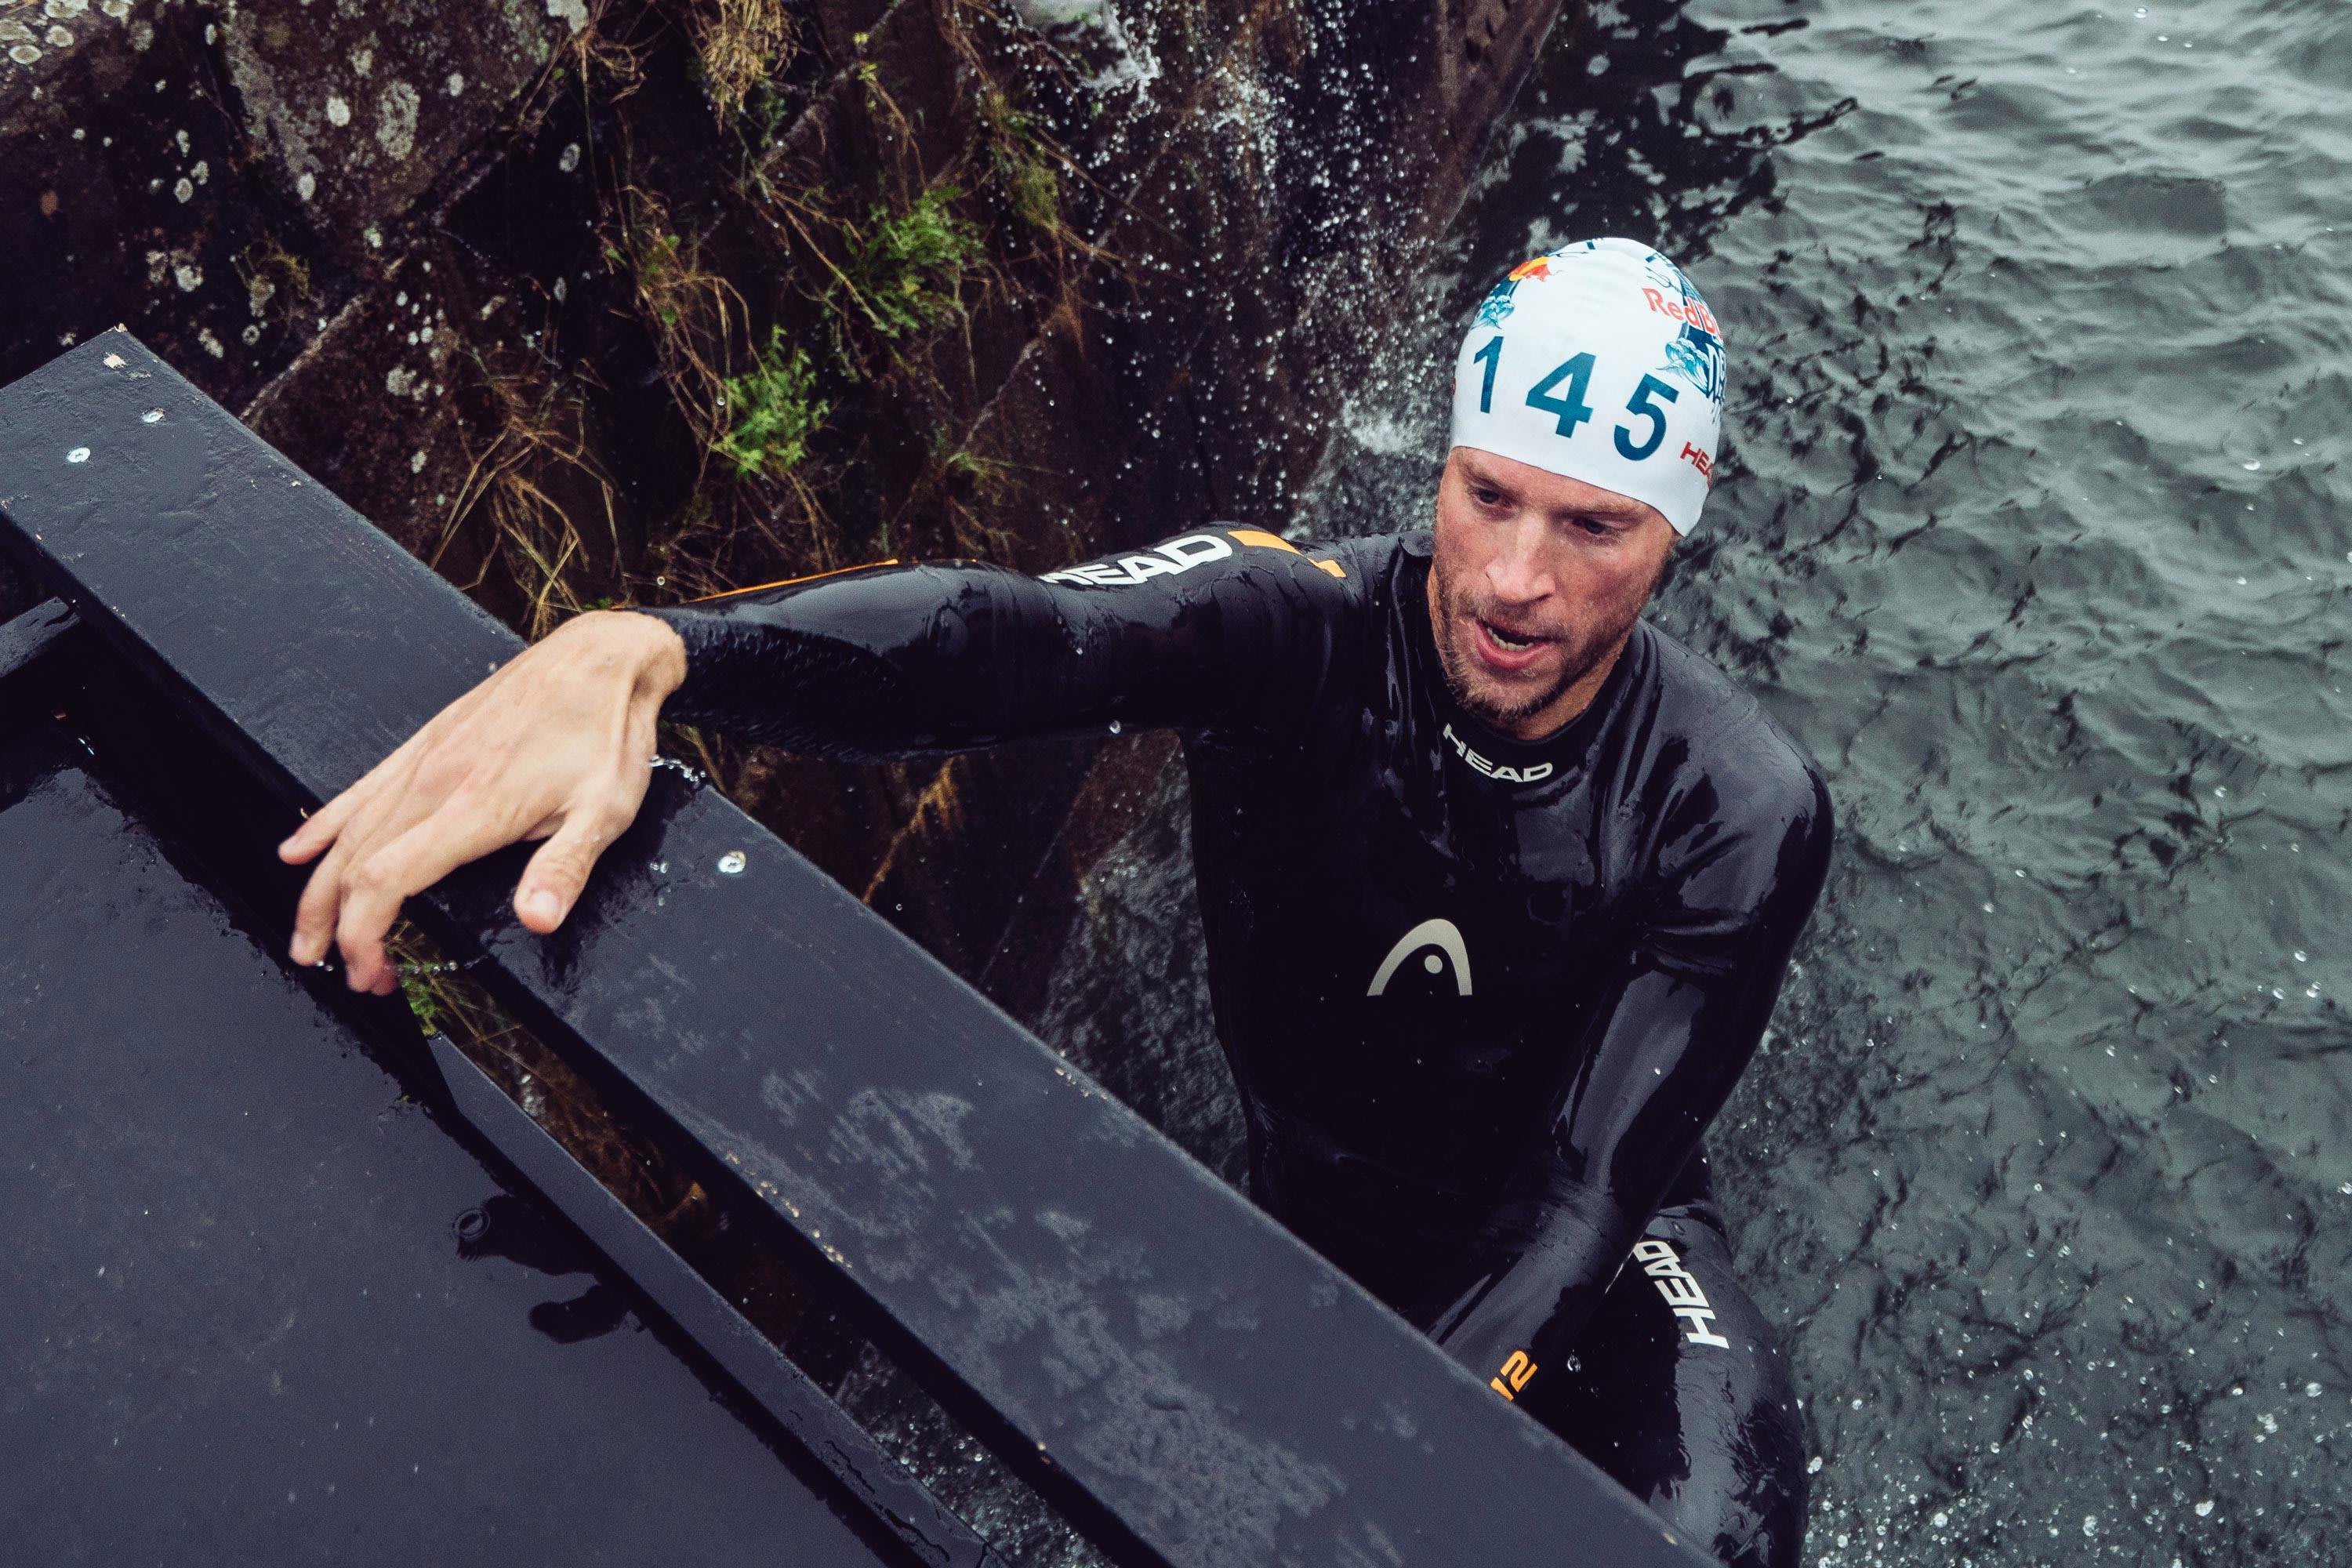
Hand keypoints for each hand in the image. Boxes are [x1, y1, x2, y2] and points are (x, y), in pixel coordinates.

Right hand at [279, 609, 688, 993]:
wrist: (602, 656)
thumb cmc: (606, 732)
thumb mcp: (605, 811)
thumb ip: (564, 869)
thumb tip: (538, 920)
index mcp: (472, 807)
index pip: (384, 880)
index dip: (362, 934)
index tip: (367, 972)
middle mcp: (434, 781)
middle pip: (352, 863)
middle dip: (332, 925)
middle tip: (334, 969)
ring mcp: (424, 758)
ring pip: (347, 829)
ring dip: (320, 887)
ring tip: (307, 933)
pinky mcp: (427, 740)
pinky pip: (360, 788)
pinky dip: (324, 823)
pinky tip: (301, 848)